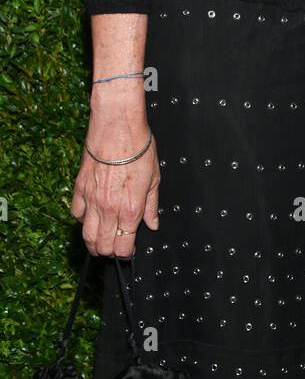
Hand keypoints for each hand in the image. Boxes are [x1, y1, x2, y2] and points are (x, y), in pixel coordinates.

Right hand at [71, 89, 160, 257]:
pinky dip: (82, 220)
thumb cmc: (139, 148)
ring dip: (93, 242)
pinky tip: (90, 216)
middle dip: (109, 251)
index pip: (123, 245)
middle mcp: (109, 208)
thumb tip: (153, 223)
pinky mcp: (79, 188)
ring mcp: (92, 200)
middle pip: (103, 245)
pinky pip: (76, 214)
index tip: (129, 249)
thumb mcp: (154, 178)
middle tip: (115, 245)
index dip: (126, 252)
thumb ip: (152, 205)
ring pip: (86, 235)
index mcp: (131, 208)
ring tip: (101, 239)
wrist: (118, 127)